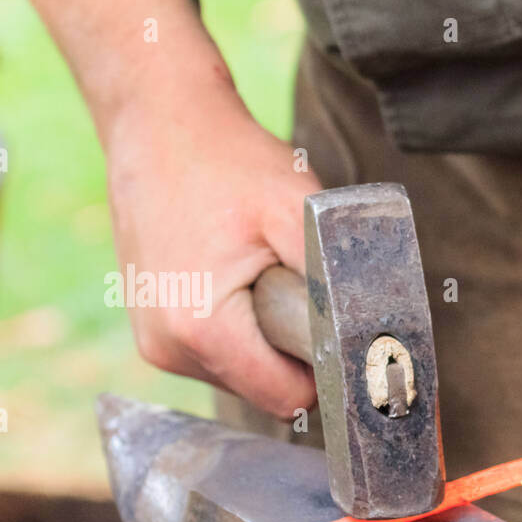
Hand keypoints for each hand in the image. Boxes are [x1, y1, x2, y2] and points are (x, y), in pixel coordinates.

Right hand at [105, 91, 319, 417]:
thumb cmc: (227, 161)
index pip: (288, 398)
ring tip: (259, 273)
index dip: (323, 369)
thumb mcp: (296, 209)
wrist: (158, 123)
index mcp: (201, 330)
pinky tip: (236, 278)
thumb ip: (332, 280)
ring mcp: (155, 344)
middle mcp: (168, 349)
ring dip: (265, 340)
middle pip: (265, 390)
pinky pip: (218, 357)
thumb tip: (369, 335)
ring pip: (243, 376)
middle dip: (292, 348)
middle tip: (291, 281)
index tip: (333, 324)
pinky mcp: (153, 332)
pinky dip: (239, 330)